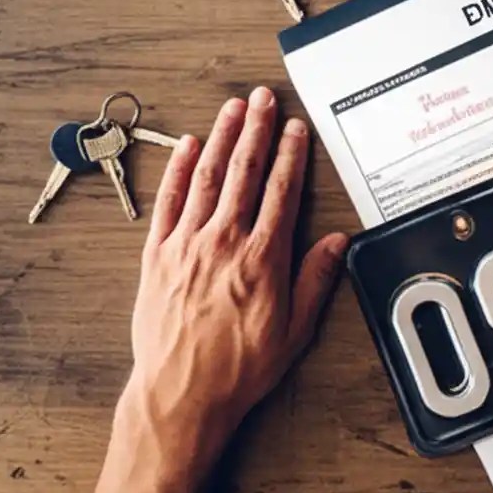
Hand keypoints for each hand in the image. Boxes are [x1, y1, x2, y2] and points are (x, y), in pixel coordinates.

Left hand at [119, 87, 347, 492]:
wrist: (182, 393)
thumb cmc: (238, 368)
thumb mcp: (294, 330)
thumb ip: (315, 280)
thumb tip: (335, 243)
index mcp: (263, 259)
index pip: (281, 192)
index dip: (290, 155)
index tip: (295, 129)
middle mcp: (224, 242)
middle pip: (243, 172)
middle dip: (256, 130)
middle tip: (264, 99)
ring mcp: (187, 245)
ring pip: (206, 177)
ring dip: (220, 137)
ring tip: (232, 108)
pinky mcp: (157, 256)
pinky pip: (168, 202)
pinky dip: (178, 170)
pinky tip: (186, 147)